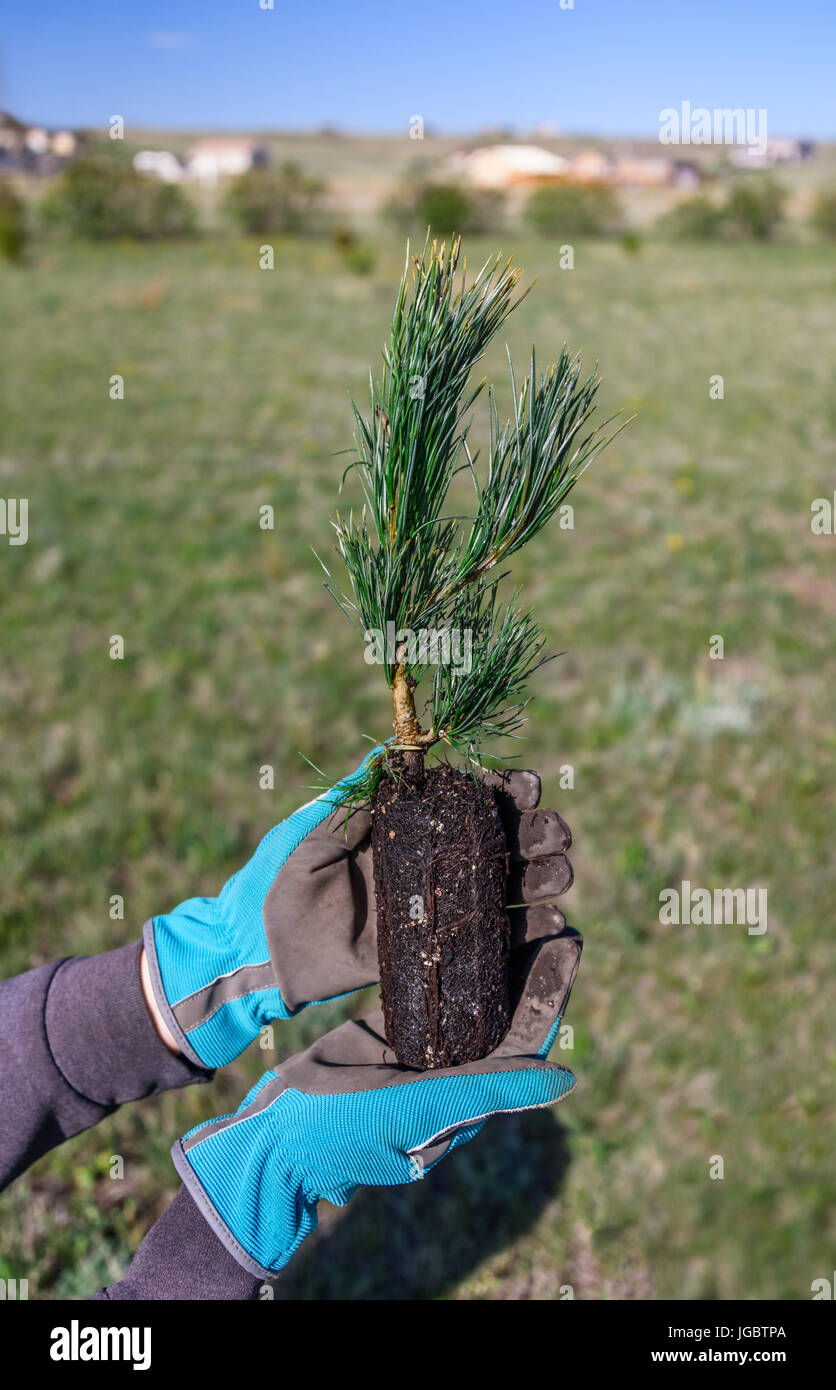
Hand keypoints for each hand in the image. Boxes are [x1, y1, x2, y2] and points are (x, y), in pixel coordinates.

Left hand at [143, 754, 572, 1069]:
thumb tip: (397, 746)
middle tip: (552, 833)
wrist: (255, 949)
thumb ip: (358, 797)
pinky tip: (552, 923)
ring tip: (559, 873)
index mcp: (406, 824)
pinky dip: (525, 931)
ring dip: (542, 875)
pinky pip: (487, 940)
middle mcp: (432, 861)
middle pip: (503, 840)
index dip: (505, 790)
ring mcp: (437, 907)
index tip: (524, 786)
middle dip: (537, 831)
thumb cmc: (277, 878)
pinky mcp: (434, 950)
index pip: (469, 798)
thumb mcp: (315, 829)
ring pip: (506, 886)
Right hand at [172, 927, 581, 1277]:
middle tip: (545, 905)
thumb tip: (566, 1078)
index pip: (525, 1035)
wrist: (277, 1140)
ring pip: (467, 996)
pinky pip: (423, 992)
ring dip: (490, 955)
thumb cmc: (349, 1133)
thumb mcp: (423, 1108)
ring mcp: (419, 1054)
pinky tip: (450, 922)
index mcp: (470, 1094)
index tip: (568, 939)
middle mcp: (452, 1073)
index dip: (549, 988)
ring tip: (509, 905)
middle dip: (525, 962)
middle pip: (502, 1008)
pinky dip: (441, 960)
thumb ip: (489, 1090)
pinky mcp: (385, 1034)